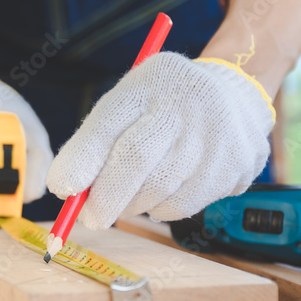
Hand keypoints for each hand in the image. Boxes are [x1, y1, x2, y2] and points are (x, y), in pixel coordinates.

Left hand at [45, 52, 274, 229]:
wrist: (234, 95)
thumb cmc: (162, 107)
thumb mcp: (125, 107)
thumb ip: (93, 143)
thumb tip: (64, 189)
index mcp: (149, 82)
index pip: (109, 123)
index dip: (82, 159)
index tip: (62, 189)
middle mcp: (188, 101)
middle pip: (137, 160)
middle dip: (107, 197)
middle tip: (91, 218)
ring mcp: (219, 133)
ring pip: (161, 191)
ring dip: (135, 205)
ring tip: (133, 194)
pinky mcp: (239, 163)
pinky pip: (186, 205)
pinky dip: (163, 209)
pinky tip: (166, 190)